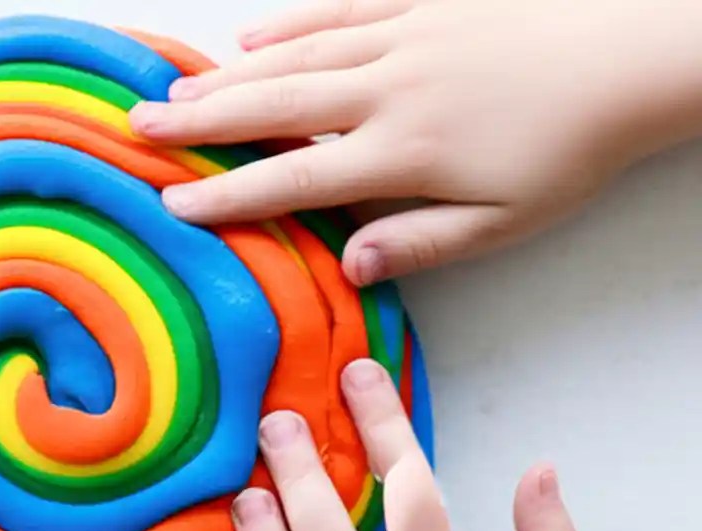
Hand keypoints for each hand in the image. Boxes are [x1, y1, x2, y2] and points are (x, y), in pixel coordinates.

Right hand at [131, 0, 701, 284]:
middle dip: (201, 119)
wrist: (631, 56)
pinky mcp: (423, 3)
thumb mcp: (505, 220)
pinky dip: (291, 20)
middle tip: (139, 127)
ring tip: (172, 87)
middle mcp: (389, 89)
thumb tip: (346, 264)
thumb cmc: (569, 149)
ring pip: (296, 54)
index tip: (173, 203)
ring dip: (228, 73)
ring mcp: (403, 36)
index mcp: (405, 150)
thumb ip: (421, 242)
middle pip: (275, 104)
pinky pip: (341, 8)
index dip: (228, 192)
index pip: (295, 174)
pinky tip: (250, 33)